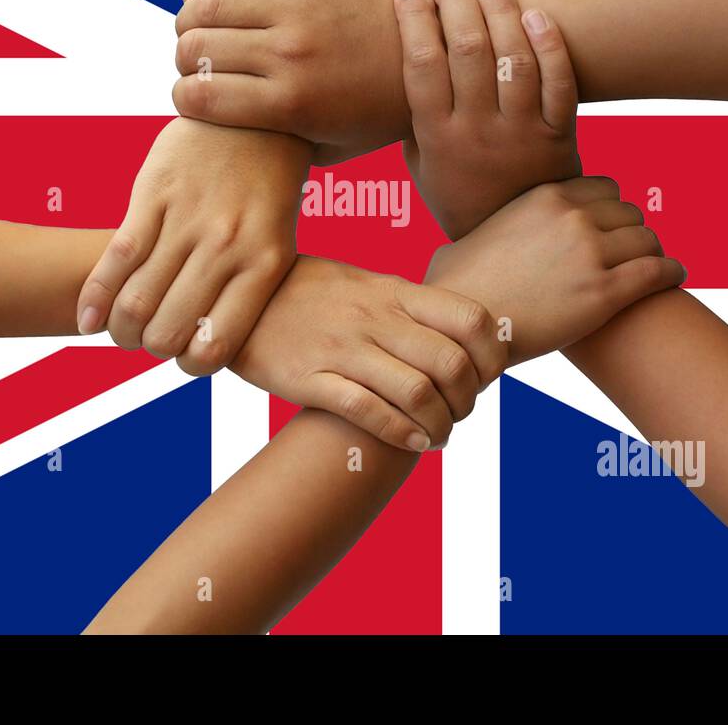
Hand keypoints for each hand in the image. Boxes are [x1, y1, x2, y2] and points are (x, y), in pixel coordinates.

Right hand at [76, 117, 309, 373]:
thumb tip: (204, 345)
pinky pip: (116, 258)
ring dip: (120, 329)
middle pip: (167, 331)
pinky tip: (87, 319)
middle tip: (147, 340)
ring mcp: (189, 220)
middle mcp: (227, 247)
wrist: (259, 115)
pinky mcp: (155, 194)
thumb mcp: (275, 243)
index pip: (214, 346)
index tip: (183, 355)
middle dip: (150, 348)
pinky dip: (94, 297)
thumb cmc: (269, 191)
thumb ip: (244, 289)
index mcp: (264, 267)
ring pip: (136, 301)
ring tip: (120, 330)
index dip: (189, 365)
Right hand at [171, 0, 407, 163]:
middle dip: (181, 61)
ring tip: (194, 29)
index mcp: (290, 104)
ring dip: (187, 19)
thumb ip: (277, 147)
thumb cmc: (375, 112)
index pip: (196, 98)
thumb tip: (228, 142)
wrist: (431, 55)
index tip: (190, 99)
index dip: (181, 100)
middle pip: (193, 50)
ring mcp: (299, 10)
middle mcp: (289, 55)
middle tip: (192, 65)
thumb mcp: (328, 149)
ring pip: (208, 6)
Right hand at [231, 256, 507, 450]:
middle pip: (451, 364)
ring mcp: (342, 347)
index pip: (470, 318)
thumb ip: (407, 306)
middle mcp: (375, 317)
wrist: (235, 295)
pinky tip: (412, 443)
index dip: (491, 357)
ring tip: (436, 437)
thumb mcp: (364, 283)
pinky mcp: (309, 377)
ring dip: (439, 426)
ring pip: (416, 392)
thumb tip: (457, 336)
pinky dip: (400, 433)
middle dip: (467, 402)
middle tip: (458, 415)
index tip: (484, 378)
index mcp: (394, 291)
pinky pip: (367, 410)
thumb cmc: (306, 292)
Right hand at [396, 0, 579, 239]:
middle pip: (468, 51)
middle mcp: (479, 134)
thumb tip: (394, 57)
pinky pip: (559, 83)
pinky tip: (535, 14)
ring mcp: (522, 135)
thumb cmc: (460, 196)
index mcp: (437, 139)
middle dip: (455, 2)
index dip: (414, 20)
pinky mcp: (560, 138)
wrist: (516, 250)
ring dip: (500, 9)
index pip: (421, 65)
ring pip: (514, 58)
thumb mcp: (422, 165)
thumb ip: (411, 117)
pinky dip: (550, 44)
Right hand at [426, 178, 685, 364]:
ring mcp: (590, 254)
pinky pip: (656, 272)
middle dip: (633, 232)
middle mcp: (571, 218)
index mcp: (544, 197)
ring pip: (647, 239)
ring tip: (654, 266)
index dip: (612, 209)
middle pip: (630, 212)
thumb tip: (480, 238)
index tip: (613, 227)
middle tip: (633, 253)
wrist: (461, 328)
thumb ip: (498, 225)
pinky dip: (671, 272)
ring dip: (652, 252)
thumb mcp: (474, 236)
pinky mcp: (604, 293)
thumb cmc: (457, 290)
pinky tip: (675, 276)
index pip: (604, 189)